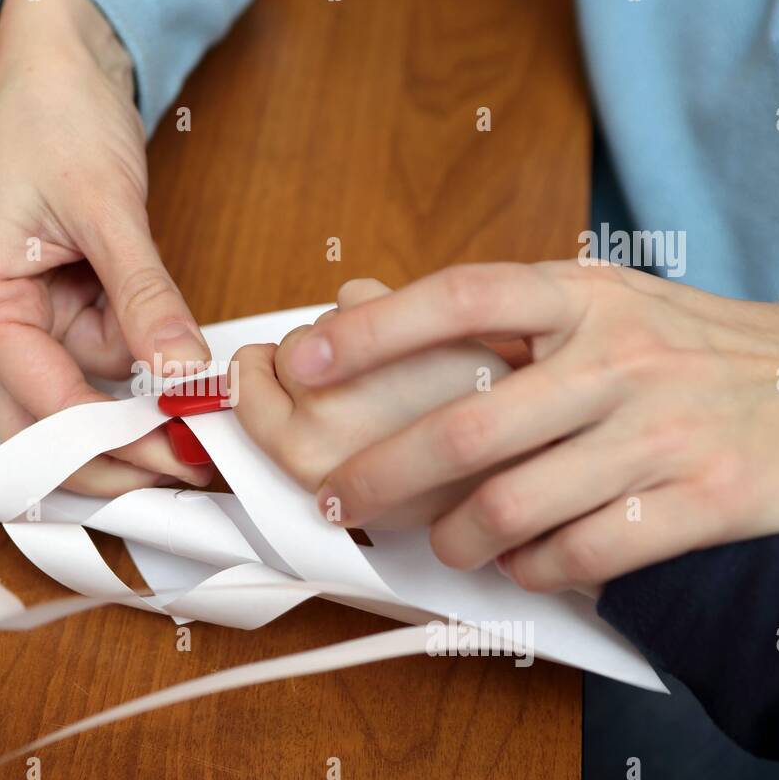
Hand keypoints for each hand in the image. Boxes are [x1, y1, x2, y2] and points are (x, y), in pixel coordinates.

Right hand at [0, 0, 211, 495]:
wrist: (54, 67)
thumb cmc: (56, 116)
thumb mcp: (106, 205)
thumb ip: (144, 295)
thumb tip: (184, 373)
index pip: (43, 402)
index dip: (114, 438)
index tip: (181, 453)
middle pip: (45, 431)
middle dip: (118, 456)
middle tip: (195, 468)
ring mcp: (26, 327)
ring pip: (81, 405)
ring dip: (136, 418)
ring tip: (204, 430)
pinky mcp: (60, 318)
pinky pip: (104, 369)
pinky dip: (144, 380)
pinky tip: (184, 382)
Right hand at [233, 279, 511, 525]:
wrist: (538, 461)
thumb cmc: (457, 478)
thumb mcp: (364, 484)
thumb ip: (304, 440)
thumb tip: (244, 392)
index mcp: (303, 463)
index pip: (240, 385)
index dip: (269, 379)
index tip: (299, 379)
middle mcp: (323, 420)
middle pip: (286, 352)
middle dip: (324, 359)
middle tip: (376, 396)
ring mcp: (360, 375)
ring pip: (325, 321)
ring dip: (360, 333)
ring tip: (409, 377)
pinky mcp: (401, 335)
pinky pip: (360, 294)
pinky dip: (389, 306)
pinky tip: (428, 348)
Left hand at [285, 261, 778, 590]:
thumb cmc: (694, 351)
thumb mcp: (608, 301)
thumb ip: (502, 310)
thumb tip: (361, 301)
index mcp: (587, 297)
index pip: (462, 298)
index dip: (372, 332)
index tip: (301, 361)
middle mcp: (622, 356)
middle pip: (469, 427)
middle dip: (382, 475)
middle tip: (338, 498)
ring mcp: (666, 429)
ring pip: (516, 505)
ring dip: (458, 538)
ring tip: (446, 541)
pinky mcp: (707, 500)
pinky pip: (582, 552)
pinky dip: (533, 569)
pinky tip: (523, 563)